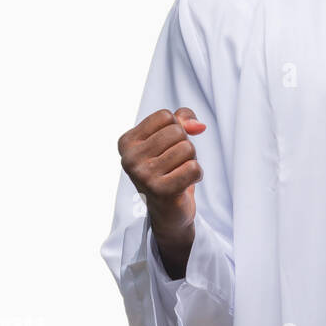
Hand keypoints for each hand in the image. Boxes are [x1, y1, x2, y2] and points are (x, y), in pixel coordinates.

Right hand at [117, 107, 206, 237]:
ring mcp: (142, 175)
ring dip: (191, 161)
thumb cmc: (169, 168)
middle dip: (185, 145)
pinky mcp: (160, 191)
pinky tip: (185, 183)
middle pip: (177, 132)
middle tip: (175, 163)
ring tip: (178, 173)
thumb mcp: (172, 138)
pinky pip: (194, 168)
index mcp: (127, 142)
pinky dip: (197, 174)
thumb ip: (184, 119)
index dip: (176, 128)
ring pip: (187, 149)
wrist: (168, 209)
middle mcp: (129, 158)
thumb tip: (198, 125)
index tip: (167, 147)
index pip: (165, 116)